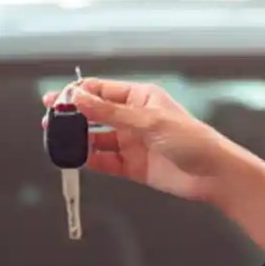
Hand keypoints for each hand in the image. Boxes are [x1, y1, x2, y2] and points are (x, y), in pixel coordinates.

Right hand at [43, 78, 252, 203]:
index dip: (77, 94)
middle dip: (72, 117)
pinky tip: (77, 158)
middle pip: (95, 114)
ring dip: (78, 139)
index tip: (57, 99)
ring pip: (97, 138)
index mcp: (140, 98)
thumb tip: (80, 99)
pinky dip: (89, 160)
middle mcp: (134, 118)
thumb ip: (110, 112)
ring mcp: (132, 142)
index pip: (101, 90)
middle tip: (50, 119)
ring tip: (58, 140)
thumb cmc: (192, 140)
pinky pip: (105, 161)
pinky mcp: (132, 165)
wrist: (213, 175)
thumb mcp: (148, 121)